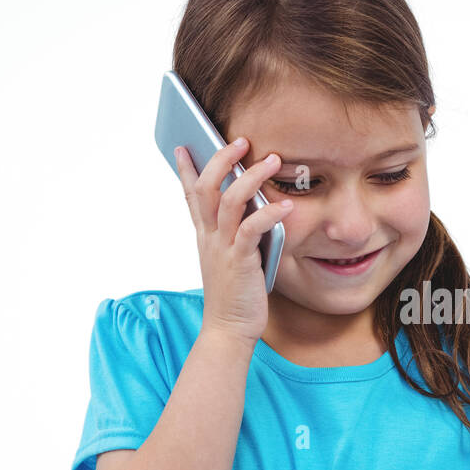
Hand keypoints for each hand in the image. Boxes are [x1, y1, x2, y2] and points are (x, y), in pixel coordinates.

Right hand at [175, 136, 293, 345]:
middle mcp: (209, 237)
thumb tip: (254, 205)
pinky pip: (251, 230)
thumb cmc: (234, 293)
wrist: (229, 329)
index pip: (189, 195)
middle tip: (241, 140)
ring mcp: (222, 248)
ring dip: (250, 177)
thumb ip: (236, 231)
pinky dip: (268, 214)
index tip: (183, 146)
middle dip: (222, 159)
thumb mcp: (229, 256)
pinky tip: (286, 205)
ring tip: (273, 160)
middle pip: (205, 188)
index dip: (186, 169)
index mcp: (204, 235)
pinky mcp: (240, 261)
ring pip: (228, 202)